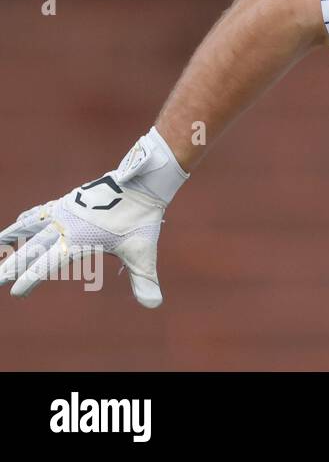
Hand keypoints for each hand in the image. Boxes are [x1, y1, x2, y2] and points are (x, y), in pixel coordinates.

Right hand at [0, 128, 186, 307]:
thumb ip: (144, 280)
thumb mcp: (144, 252)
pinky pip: (41, 212)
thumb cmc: (142, 219)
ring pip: (30, 227)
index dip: (31, 279)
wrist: (143, 183)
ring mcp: (65, 211)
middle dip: (13, 266)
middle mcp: (66, 225)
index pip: (49, 264)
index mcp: (80, 240)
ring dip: (11, 238)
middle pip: (33, 248)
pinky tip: (17, 222)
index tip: (17, 292)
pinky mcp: (68, 201)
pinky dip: (26, 219)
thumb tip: (154, 305)